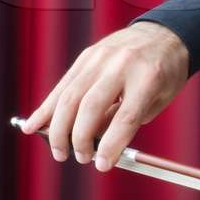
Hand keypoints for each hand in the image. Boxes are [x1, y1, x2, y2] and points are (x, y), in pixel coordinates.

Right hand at [19, 22, 189, 171]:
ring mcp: (101, 58)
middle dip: (80, 139)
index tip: (102, 165)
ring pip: (69, 97)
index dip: (111, 145)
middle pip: (90, 106)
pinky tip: (33, 125)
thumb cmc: (165, 72)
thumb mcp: (158, 99)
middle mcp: (121, 65)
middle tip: (81, 158)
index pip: (125, 117)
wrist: (164, 33)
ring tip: (60, 152)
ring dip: (59, 129)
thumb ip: (128, 119)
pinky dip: (47, 108)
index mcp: (148, 77)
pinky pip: (63, 85)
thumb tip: (95, 142)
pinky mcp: (87, 56)